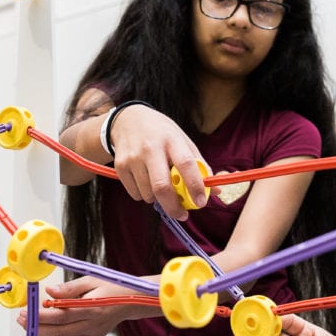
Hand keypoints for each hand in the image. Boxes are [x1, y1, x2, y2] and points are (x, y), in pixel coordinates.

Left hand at [19, 277, 132, 335]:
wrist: (130, 301)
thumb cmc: (109, 289)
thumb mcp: (90, 280)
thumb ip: (69, 288)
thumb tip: (49, 291)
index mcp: (91, 308)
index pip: (62, 315)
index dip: (41, 316)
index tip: (27, 312)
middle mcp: (92, 326)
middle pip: (60, 333)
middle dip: (37, 329)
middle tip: (23, 321)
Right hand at [109, 104, 208, 220]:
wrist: (127, 120)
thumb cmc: (162, 134)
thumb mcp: (182, 141)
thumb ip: (199, 165)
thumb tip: (214, 190)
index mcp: (171, 140)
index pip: (185, 164)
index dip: (195, 185)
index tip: (201, 202)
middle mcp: (150, 148)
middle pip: (161, 186)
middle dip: (173, 206)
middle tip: (182, 214)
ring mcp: (133, 158)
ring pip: (148, 194)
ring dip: (158, 199)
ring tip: (160, 188)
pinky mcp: (120, 166)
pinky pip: (135, 194)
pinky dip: (144, 195)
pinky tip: (145, 182)